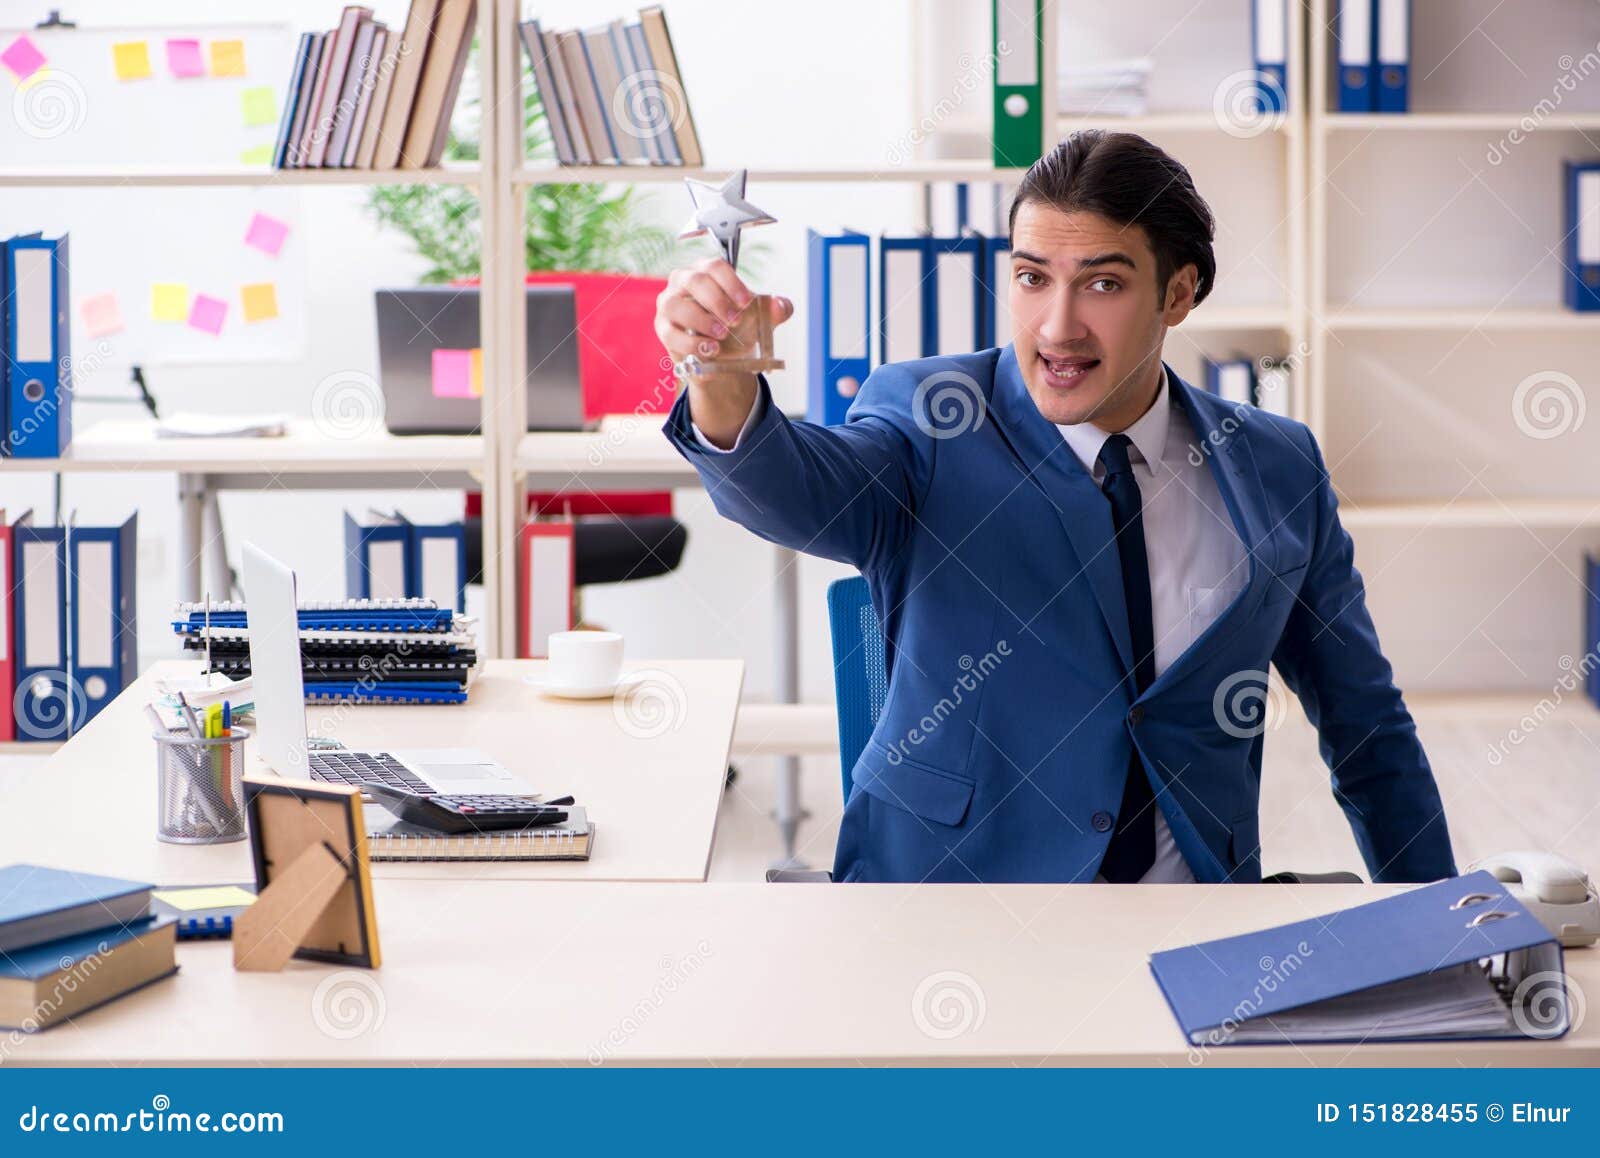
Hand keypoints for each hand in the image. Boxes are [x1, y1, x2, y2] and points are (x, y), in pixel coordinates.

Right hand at [653, 257, 792, 365]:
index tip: (747, 302)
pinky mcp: (663, 328)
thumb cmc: (735, 328)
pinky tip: (709, 351)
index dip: (731, 282)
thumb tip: (781, 305)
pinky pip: (671, 333)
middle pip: (694, 281)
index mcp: (706, 271)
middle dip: (717, 301)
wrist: (722, 358)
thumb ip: (774, 311)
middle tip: (735, 321)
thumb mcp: (758, 319)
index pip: (714, 266)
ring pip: (676, 305)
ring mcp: (669, 304)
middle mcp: (683, 282)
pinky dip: (691, 344)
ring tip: (721, 337)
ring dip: (701, 321)